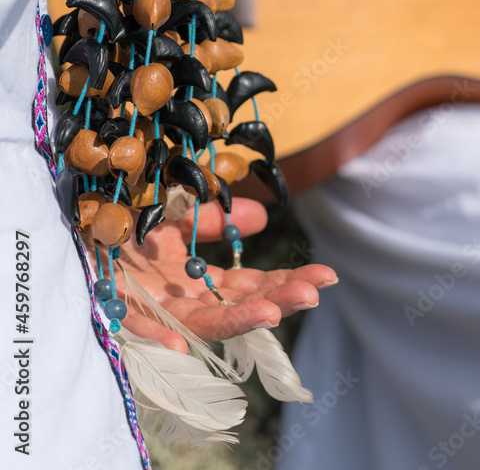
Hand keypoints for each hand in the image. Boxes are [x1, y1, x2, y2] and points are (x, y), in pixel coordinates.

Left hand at [105, 198, 336, 351]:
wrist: (76, 231)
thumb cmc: (127, 229)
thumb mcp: (176, 218)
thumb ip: (213, 222)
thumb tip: (263, 216)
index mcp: (198, 281)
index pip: (251, 287)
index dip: (286, 283)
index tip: (324, 277)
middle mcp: (183, 301)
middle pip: (236, 306)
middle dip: (277, 300)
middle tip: (313, 293)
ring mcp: (154, 309)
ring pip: (200, 322)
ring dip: (236, 321)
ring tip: (273, 313)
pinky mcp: (118, 309)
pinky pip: (136, 325)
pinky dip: (157, 336)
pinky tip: (178, 343)